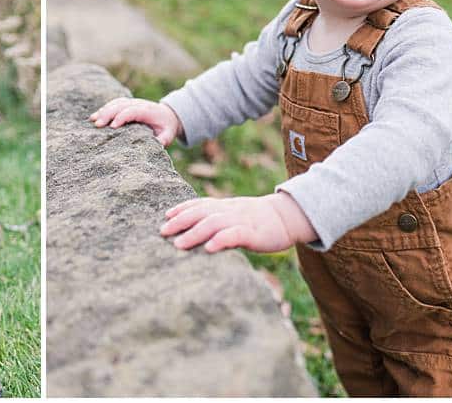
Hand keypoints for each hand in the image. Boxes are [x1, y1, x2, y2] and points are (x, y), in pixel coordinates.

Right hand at [89, 97, 183, 145]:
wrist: (167, 115)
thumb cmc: (166, 127)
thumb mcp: (168, 135)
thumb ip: (162, 139)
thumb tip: (156, 144)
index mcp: (148, 111)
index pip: (132, 111)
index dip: (122, 117)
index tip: (113, 127)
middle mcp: (138, 104)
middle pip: (120, 105)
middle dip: (108, 114)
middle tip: (97, 125)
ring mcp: (131, 102)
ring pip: (115, 103)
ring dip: (103, 111)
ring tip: (92, 120)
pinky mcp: (126, 104)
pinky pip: (113, 104)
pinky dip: (103, 109)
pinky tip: (94, 117)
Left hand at [160, 192, 317, 252]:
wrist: (289, 216)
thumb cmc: (259, 220)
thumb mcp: (236, 215)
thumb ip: (218, 219)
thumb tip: (196, 229)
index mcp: (225, 206)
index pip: (199, 204)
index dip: (182, 209)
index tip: (165, 215)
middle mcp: (229, 211)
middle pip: (201, 212)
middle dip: (180, 221)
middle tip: (162, 232)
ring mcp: (241, 221)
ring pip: (213, 223)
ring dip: (194, 233)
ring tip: (178, 244)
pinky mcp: (253, 233)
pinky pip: (234, 235)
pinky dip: (220, 240)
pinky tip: (208, 248)